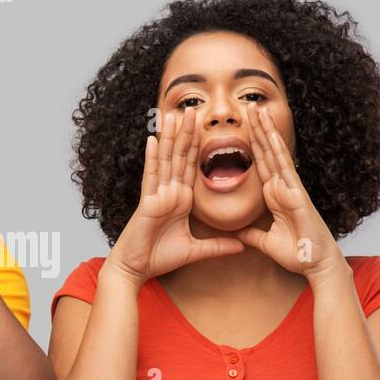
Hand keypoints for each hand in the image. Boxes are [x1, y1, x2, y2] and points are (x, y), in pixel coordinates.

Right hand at [107, 107, 243, 283]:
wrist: (136, 270)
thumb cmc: (159, 259)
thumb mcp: (196, 250)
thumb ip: (218, 246)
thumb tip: (242, 245)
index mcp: (180, 199)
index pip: (191, 167)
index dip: (198, 146)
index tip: (205, 126)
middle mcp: (168, 193)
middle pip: (179, 157)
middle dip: (186, 134)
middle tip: (193, 109)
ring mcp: (157, 195)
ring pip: (165, 161)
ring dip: (170, 138)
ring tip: (174, 115)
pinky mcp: (147, 203)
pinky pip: (150, 177)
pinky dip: (151, 158)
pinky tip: (152, 139)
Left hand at [233, 103, 343, 279]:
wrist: (315, 264)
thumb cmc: (297, 254)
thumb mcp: (265, 242)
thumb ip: (251, 233)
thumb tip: (234, 230)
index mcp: (274, 196)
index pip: (259, 165)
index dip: (250, 146)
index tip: (240, 128)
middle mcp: (282, 187)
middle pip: (266, 153)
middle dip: (257, 130)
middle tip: (248, 107)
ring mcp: (290, 187)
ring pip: (275, 153)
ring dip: (265, 130)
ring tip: (256, 109)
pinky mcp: (296, 192)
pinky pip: (284, 166)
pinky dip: (276, 147)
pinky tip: (269, 131)